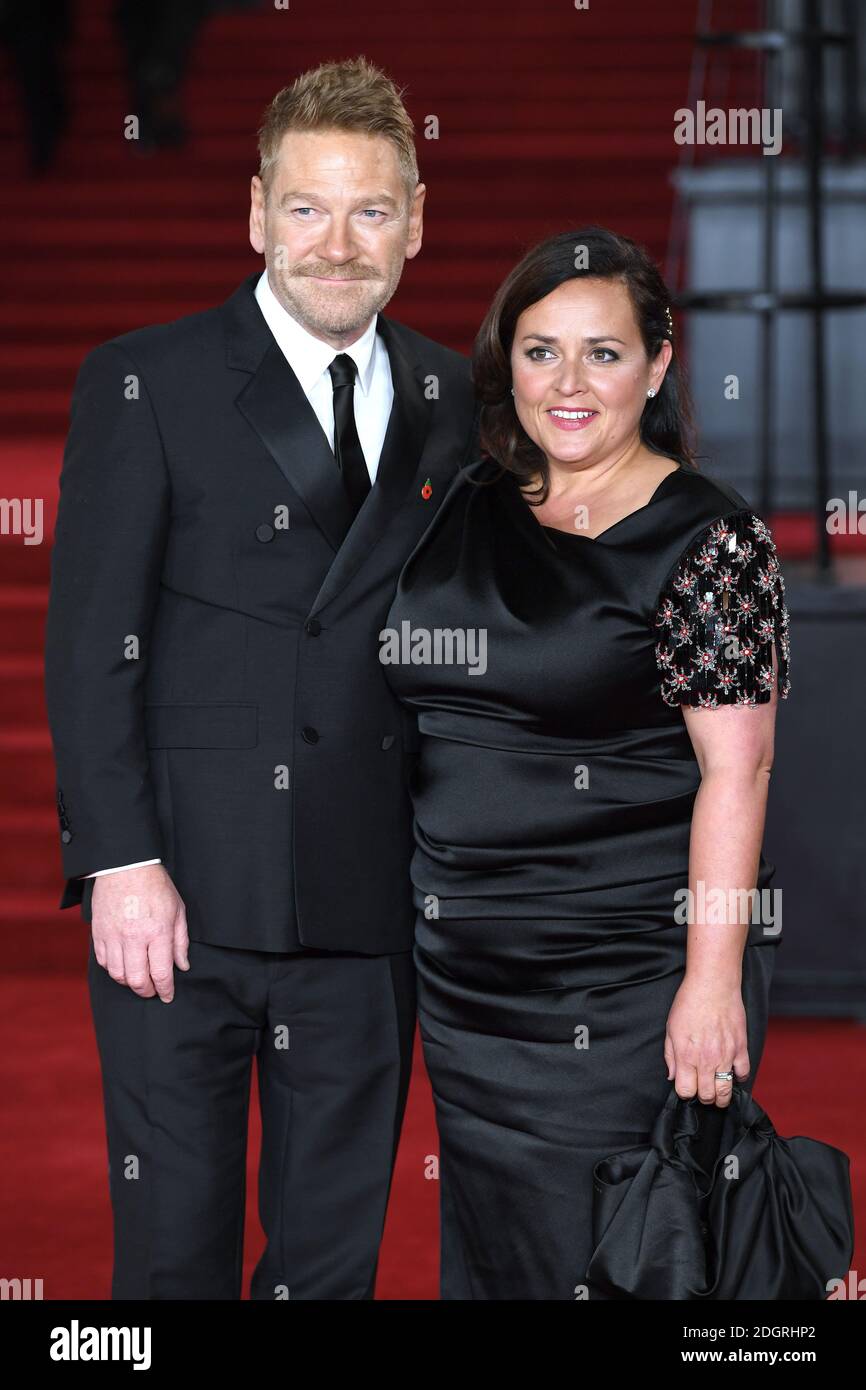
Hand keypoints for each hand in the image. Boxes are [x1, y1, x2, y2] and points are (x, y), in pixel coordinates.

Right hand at [91, 864, 188, 1001]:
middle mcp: (133, 937)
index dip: (165, 990)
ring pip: (117, 974)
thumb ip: (180, 941)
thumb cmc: (156, 886)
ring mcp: (113, 935)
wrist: (126, 866)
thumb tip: (182, 966)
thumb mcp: (177, 910)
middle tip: (152, 990)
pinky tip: (123, 966)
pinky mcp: (98, 932)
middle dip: (146, 991)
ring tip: (138, 979)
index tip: (168, 996)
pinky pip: (103, 962)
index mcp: (157, 931)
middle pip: (136, 980)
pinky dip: (113, 969)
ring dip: (129, 982)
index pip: (161, 973)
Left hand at [663, 974, 749, 1106]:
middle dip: (704, 1098)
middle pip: (707, 1096)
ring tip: (718, 1091)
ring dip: (722, 1095)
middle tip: (703, 1090)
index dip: (685, 1092)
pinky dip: (739, 1077)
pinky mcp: (741, 1048)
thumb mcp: (670, 1029)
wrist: (713, 985)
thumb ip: (670, 1056)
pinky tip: (732, 1072)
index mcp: (686, 1055)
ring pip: (726, 1090)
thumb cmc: (689, 1003)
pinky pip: (744, 1073)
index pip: (686, 1091)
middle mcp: (706, 1059)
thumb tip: (672, 1076)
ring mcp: (726, 1055)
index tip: (686, 1086)